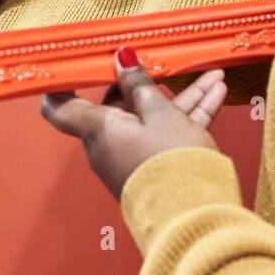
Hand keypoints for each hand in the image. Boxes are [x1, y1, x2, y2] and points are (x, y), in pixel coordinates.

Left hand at [40, 46, 229, 199]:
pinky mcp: (156, 164)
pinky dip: (189, 113)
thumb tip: (123, 60)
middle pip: (120, 106)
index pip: (61, 108)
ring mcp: (133, 156)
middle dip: (143, 82)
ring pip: (152, 116)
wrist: (195, 214)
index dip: (60, 85)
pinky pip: (169, 132)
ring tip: (209, 75)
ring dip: (181, 95)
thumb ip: (140, 84)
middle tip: (157, 61)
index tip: (71, 64)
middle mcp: (109, 145)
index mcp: (99, 130)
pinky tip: (214, 92)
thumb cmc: (171, 164)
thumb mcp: (159, 112)